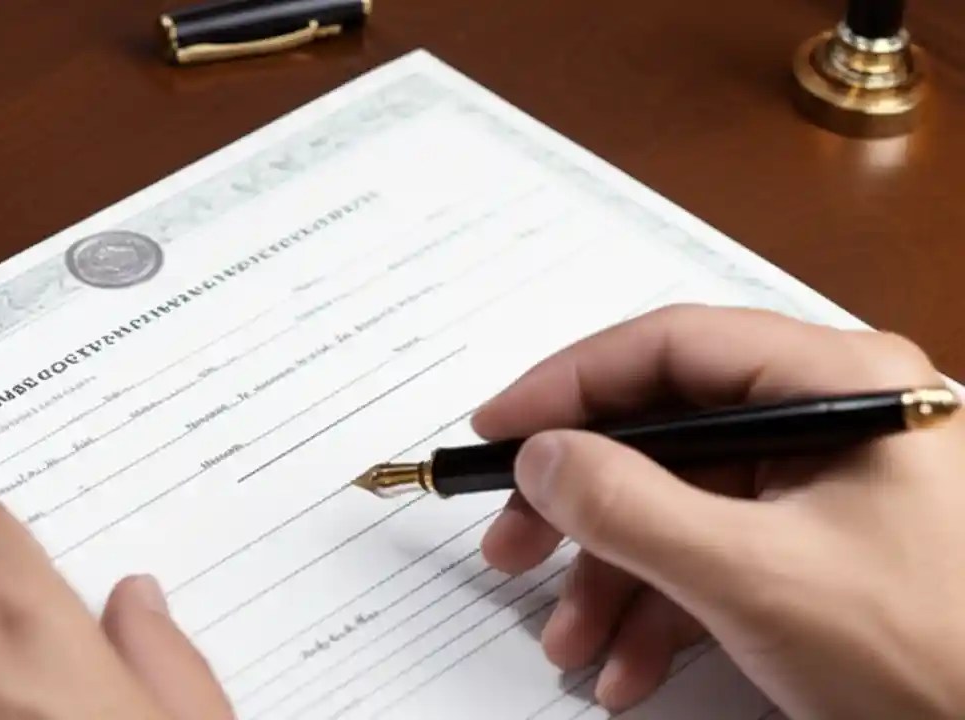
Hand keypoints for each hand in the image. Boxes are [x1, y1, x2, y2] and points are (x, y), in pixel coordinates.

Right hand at [472, 304, 964, 719]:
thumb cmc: (926, 650)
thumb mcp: (754, 575)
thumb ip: (631, 506)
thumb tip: (540, 457)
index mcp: (836, 382)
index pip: (671, 347)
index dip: (569, 383)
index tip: (497, 430)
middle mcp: (826, 415)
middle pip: (665, 431)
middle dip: (582, 503)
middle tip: (511, 545)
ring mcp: (820, 481)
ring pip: (677, 502)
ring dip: (612, 575)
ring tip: (571, 640)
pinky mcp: (812, 542)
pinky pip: (710, 552)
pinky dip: (659, 606)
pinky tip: (627, 664)